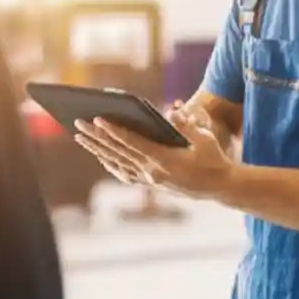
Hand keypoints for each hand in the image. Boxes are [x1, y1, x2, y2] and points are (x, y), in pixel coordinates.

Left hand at [74, 108, 233, 199]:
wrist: (219, 187)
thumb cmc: (213, 158)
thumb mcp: (205, 138)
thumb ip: (187, 124)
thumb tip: (171, 110)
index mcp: (165, 159)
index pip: (133, 142)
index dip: (114, 130)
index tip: (98, 119)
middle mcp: (153, 172)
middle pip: (119, 151)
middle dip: (97, 136)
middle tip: (79, 122)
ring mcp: (150, 180)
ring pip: (117, 162)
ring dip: (97, 149)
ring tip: (80, 136)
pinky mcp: (151, 184)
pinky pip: (125, 173)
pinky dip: (111, 164)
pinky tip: (100, 156)